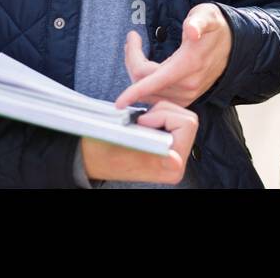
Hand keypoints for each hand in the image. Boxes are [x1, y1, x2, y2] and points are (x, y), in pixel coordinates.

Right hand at [81, 100, 198, 183]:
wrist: (92, 158)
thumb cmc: (102, 154)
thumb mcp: (122, 151)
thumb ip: (150, 153)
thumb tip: (176, 161)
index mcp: (172, 168)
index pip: (186, 127)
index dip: (165, 117)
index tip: (142, 121)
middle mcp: (178, 160)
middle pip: (187, 119)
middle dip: (163, 112)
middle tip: (140, 120)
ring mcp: (175, 150)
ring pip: (181, 115)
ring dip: (160, 112)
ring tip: (139, 122)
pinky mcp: (169, 140)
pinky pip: (173, 117)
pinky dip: (157, 113)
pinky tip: (142, 122)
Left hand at [113, 4, 232, 109]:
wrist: (233, 44)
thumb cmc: (215, 28)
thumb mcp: (207, 15)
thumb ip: (198, 21)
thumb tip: (191, 30)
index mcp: (190, 65)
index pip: (154, 82)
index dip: (134, 91)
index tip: (118, 101)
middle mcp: (188, 85)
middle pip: (146, 85)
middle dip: (132, 62)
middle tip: (132, 40)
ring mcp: (187, 94)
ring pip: (149, 92)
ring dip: (137, 74)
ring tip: (136, 50)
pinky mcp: (186, 98)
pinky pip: (157, 97)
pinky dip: (146, 86)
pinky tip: (145, 69)